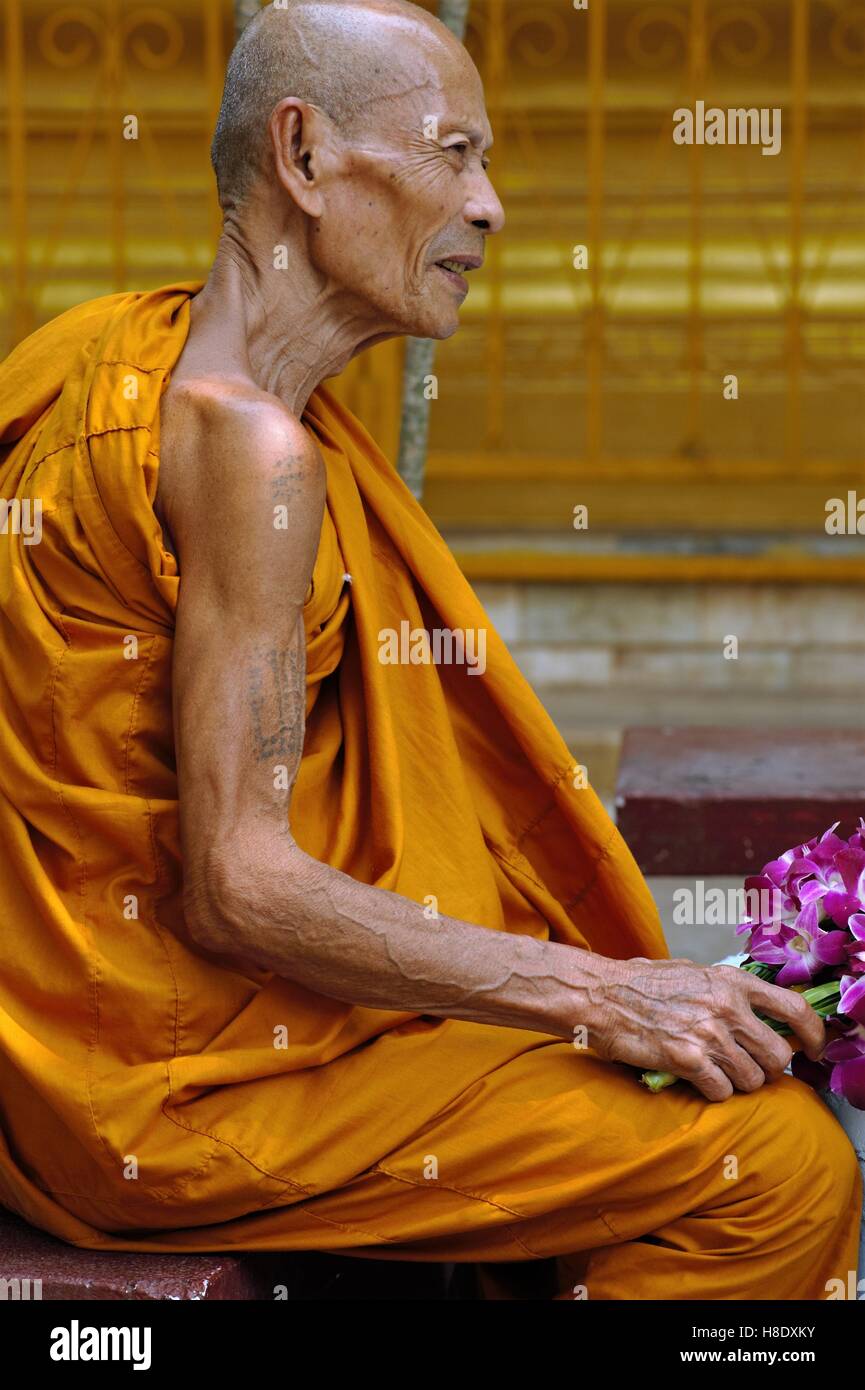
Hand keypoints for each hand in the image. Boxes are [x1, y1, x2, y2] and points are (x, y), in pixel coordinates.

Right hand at [587, 956, 825, 1102]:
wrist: (601, 995)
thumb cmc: (641, 983)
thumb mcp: (692, 972)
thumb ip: (725, 990)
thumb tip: (755, 1012)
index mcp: (731, 982)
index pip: (794, 1009)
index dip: (814, 1034)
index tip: (814, 1050)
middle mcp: (726, 1007)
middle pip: (779, 1056)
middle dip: (769, 1070)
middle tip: (751, 1069)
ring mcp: (709, 1034)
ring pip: (753, 1080)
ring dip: (739, 1084)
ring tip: (717, 1074)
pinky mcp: (688, 1061)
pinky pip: (722, 1092)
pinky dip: (714, 1093)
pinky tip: (697, 1081)